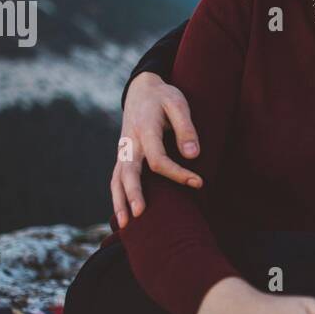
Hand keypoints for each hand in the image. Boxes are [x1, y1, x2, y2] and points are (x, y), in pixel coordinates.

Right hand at [112, 72, 201, 226]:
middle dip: (134, 193)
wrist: (141, 89)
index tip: (198, 182)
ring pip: (117, 178)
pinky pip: (116, 178)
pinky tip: (122, 214)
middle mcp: (130, 142)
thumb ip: (186, 128)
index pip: (158, 158)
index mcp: (145, 129)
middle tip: (141, 214)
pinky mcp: (122, 155)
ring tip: (126, 223)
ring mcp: (123, 150)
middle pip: (128, 171)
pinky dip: (117, 196)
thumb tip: (193, 155)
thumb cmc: (164, 97)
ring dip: (119, 200)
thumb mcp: (178, 103)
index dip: (177, 173)